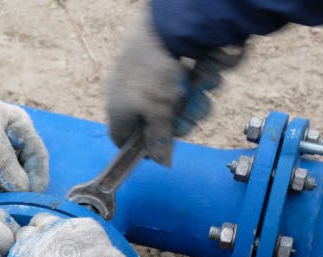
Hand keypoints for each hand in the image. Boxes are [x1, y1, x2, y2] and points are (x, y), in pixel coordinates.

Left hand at [0, 71, 48, 194]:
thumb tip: (22, 189)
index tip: (32, 195)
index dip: (38, 176)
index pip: (37, 156)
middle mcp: (7, 144)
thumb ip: (7, 162)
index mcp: (18, 129)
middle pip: (20, 173)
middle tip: (1, 191)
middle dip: (14, 185)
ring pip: (3, 183)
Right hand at [105, 14, 240, 165]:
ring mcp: (156, 81)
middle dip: (178, 125)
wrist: (168, 28)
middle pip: (158, 126)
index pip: (123, 138)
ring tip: (198, 96)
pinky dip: (200, 88)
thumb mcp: (156, 112)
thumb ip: (159, 138)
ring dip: (194, 107)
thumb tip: (160, 162)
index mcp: (119, 107)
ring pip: (179, 107)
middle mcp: (135, 95)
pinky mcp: (176, 68)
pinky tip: (202, 80)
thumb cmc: (153, 72)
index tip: (159, 153)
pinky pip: (191, 89)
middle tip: (187, 121)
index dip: (140, 148)